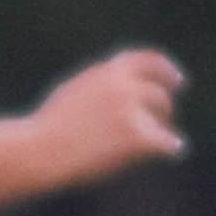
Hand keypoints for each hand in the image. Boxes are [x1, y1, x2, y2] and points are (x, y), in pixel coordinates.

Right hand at [35, 48, 187, 185]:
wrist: (37, 153)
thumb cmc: (44, 131)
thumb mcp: (71, 96)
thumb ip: (100, 87)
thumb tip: (127, 89)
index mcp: (106, 72)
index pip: (147, 61)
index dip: (165, 71)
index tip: (177, 82)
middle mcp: (123, 86)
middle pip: (159, 95)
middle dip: (161, 111)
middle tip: (159, 126)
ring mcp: (131, 111)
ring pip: (162, 120)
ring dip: (159, 132)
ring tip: (143, 149)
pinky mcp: (139, 137)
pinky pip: (168, 144)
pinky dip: (170, 150)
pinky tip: (170, 154)